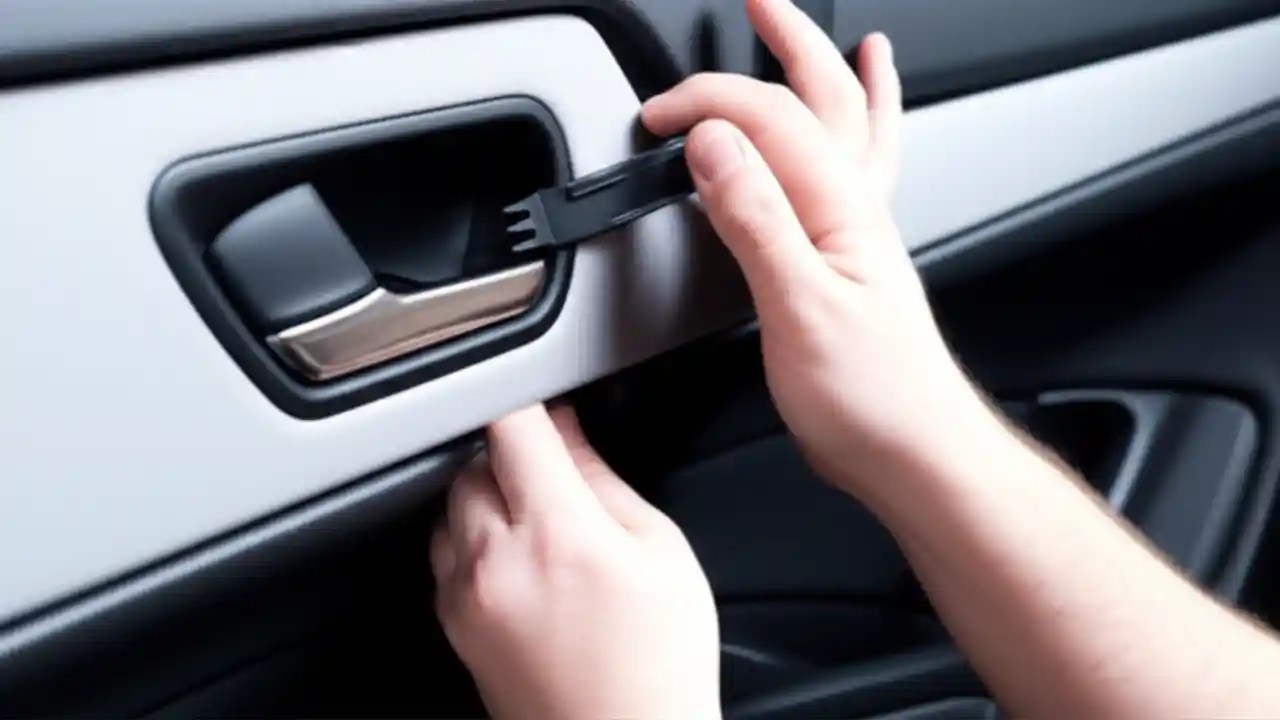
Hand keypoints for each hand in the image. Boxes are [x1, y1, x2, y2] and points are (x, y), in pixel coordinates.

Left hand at [431, 405, 720, 719]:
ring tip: (540, 521)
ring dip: (486, 493)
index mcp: (559, 535)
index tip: (548, 401)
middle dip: (512, 452)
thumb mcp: (662, 555)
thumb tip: (569, 431)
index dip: (530, 399)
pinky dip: (470, 536)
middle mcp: (497, 562)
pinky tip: (517, 557)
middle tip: (557, 472)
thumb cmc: (658, 666)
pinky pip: (442, 551)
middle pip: (473, 461)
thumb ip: (605, 481)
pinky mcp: (452, 624)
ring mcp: (465, 596)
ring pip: (450, 503)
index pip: (513, 425)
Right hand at [642, 0, 995, 496]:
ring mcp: (859, 230)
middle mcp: (855, 208)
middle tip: (753, 4)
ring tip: (811, 34)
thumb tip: (713, 147)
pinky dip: (865, 127)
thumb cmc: (869, 397)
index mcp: (838, 208)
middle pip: (821, 97)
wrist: (913, 450)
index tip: (652, 117)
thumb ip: (755, 221)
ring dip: (826, 69)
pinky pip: (861, 168)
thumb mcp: (799, 309)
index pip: (766, 119)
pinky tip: (864, 120)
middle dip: (785, 42)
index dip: (705, 102)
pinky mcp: (852, 258)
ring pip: (846, 124)